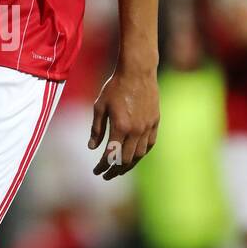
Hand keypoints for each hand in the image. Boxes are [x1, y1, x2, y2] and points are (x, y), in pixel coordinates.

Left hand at [88, 64, 159, 178]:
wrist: (137, 72)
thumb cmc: (115, 87)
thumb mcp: (100, 106)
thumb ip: (96, 129)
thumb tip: (91, 147)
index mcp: (120, 127)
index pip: (110, 155)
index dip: (102, 166)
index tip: (96, 171)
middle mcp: (136, 130)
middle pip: (126, 160)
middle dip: (114, 170)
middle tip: (106, 175)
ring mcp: (147, 127)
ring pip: (139, 155)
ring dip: (129, 165)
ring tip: (119, 169)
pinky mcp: (155, 122)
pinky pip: (149, 144)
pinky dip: (141, 153)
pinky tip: (134, 156)